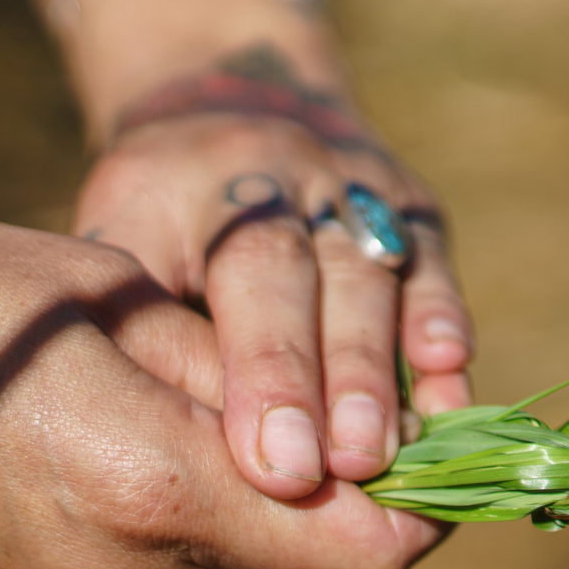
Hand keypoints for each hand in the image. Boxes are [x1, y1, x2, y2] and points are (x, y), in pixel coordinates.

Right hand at [0, 204, 445, 568]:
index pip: (366, 552)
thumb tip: (356, 429)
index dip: (424, 504)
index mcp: (155, 489)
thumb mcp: (114, 302)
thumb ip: (243, 376)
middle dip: (377, 518)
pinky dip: (241, 547)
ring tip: (296, 443)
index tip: (439, 441)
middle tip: (384, 437)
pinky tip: (216, 468)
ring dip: (309, 537)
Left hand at [17, 0, 473, 501]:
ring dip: (384, 373)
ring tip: (388, 456)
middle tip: (339, 468)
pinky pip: (435, 273)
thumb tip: (170, 444)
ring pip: (376, 279)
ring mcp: (357, 190)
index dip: (264, 371)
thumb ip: (138, 324)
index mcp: (195, 187)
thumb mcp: (117, 244)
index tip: (276, 464)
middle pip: (311, 278)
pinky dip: (444, 331)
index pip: (241, 278)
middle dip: (328, 379)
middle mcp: (284, 179)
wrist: (232, 100)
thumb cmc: (161, 217)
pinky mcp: (414, 210)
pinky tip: (451, 390)